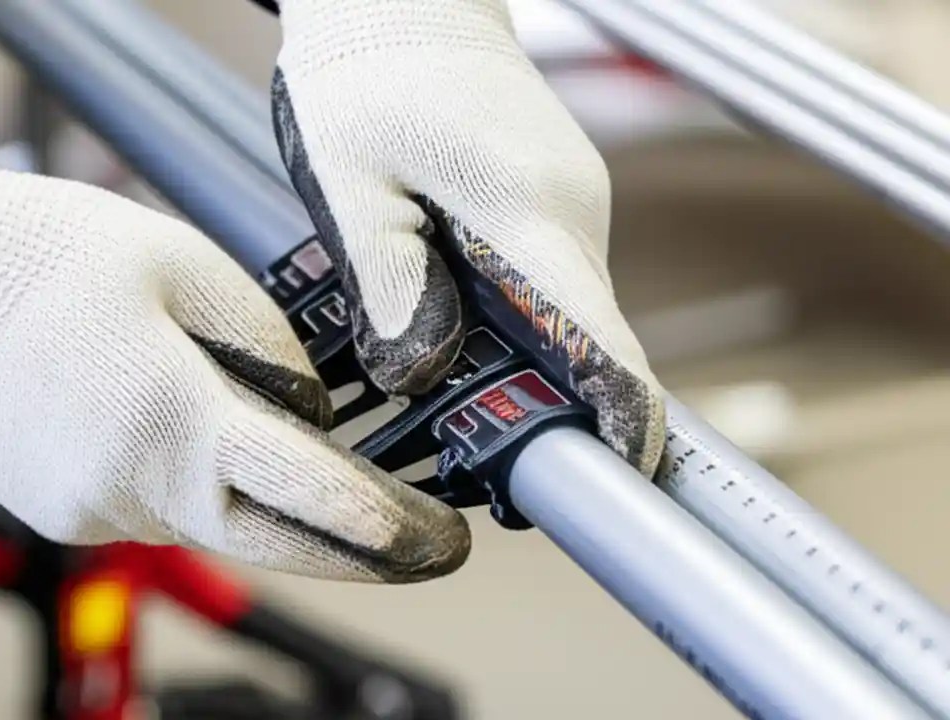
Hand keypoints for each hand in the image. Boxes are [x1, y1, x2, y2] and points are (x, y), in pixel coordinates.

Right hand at [0, 126, 469, 582]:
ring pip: (212, 523)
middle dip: (358, 554)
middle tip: (420, 548)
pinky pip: (156, 510)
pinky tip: (187, 435)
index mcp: (172, 414)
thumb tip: (312, 408)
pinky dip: (196, 486)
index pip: (308, 496)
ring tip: (301, 458)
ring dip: (267, 505)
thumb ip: (266, 344)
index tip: (438, 539)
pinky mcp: (63, 512)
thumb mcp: (183, 263)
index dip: (386, 526)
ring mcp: (90, 509)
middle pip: (274, 546)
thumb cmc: (43, 257)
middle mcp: (132, 483)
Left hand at [273, 0, 665, 473]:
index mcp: (525, 207)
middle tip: (474, 461)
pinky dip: (514, 320)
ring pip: (566, 312)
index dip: (617, 416)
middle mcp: (571, 210)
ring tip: (446, 402)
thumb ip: (383, 275)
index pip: (598, 334)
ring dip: (523, 365)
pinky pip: (549, 280)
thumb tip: (417, 372)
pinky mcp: (555, 200)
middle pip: (584, 337)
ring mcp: (572, 202)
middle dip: (547, 409)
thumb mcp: (346, 177)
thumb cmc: (364, 70)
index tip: (621, 476)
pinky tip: (449, 329)